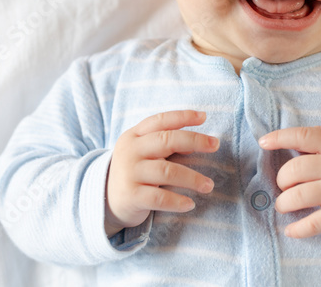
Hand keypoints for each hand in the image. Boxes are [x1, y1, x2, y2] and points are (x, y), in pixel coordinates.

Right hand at [105, 110, 218, 236]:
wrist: (104, 199)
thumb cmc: (135, 170)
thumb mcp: (144, 151)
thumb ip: (166, 143)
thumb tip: (198, 142)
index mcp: (134, 135)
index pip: (160, 120)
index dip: (183, 116)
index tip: (204, 117)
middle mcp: (130, 151)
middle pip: (166, 140)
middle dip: (195, 141)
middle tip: (215, 145)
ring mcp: (129, 173)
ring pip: (167, 171)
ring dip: (192, 178)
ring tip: (209, 185)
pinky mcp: (131, 196)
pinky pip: (159, 197)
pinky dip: (177, 201)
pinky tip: (190, 204)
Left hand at [259, 126, 320, 238]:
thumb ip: (315, 146)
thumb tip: (279, 146)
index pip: (304, 136)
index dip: (280, 138)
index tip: (263, 142)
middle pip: (294, 170)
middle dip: (282, 179)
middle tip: (286, 185)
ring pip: (297, 197)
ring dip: (284, 203)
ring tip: (285, 204)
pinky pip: (313, 224)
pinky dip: (298, 229)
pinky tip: (291, 230)